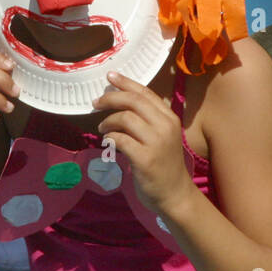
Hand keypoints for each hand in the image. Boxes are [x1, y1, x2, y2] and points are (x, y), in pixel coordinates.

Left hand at [95, 71, 194, 215]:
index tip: (110, 76)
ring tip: (102, 128)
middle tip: (96, 103)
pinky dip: (110, 137)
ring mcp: (156, 142)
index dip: (126, 82)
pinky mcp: (145, 159)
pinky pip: (120, 139)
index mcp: (169, 117)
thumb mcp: (163, 135)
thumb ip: (148, 118)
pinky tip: (107, 141)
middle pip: (133, 101)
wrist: (175, 194)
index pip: (145, 92)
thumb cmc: (165, 163)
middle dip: (111, 98)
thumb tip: (120, 99)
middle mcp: (165, 126)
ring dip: (108, 121)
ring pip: (125, 118)